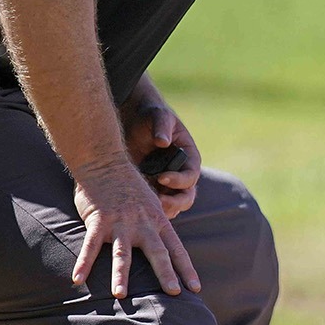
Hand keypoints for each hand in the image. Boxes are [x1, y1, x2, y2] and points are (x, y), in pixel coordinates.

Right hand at [71, 160, 200, 297]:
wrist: (107, 163)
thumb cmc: (130, 188)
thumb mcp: (152, 206)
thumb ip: (156, 227)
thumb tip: (163, 249)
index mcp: (158, 222)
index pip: (177, 249)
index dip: (186, 269)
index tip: (196, 288)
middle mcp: (143, 224)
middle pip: (158, 253)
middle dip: (166, 274)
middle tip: (174, 294)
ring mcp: (120, 223)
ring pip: (122, 253)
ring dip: (121, 275)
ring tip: (120, 295)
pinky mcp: (98, 221)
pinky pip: (90, 245)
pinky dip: (83, 262)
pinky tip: (78, 279)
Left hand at [121, 92, 201, 216]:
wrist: (134, 120)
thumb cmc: (151, 115)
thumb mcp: (158, 116)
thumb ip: (161, 127)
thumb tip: (162, 142)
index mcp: (189, 158)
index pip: (191, 176)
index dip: (179, 181)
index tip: (162, 178)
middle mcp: (181, 173)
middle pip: (186, 197)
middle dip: (174, 202)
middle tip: (157, 202)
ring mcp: (166, 183)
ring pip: (172, 206)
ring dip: (162, 209)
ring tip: (145, 205)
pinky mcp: (151, 187)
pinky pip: (154, 204)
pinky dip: (148, 207)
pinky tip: (133, 202)